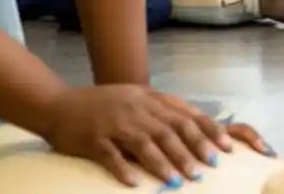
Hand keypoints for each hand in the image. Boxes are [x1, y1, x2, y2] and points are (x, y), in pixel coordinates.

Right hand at [39, 85, 272, 186]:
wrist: (58, 104)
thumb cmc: (102, 105)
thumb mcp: (136, 99)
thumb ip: (162, 110)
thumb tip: (194, 127)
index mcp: (150, 99)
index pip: (186, 115)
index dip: (207, 132)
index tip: (224, 149)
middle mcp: (136, 109)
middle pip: (170, 130)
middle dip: (191, 150)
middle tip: (206, 168)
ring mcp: (114, 123)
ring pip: (145, 143)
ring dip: (164, 163)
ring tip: (177, 181)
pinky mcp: (93, 139)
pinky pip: (111, 156)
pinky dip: (124, 169)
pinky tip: (135, 183)